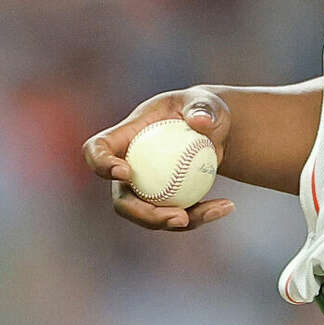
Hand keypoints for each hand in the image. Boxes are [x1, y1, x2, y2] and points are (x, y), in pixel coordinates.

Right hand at [82, 87, 235, 231]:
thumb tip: (201, 123)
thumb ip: (202, 109)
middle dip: (143, 214)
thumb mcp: (205, 103)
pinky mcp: (164, 204)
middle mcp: (127, 168)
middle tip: (178, 216)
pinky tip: (226, 206)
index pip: (97, 150)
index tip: (125, 172)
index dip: (101, 165)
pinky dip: (200, 216)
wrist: (214, 132)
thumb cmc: (202, 110)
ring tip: (210, 212)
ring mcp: (143, 191)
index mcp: (123, 137)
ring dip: (177, 221)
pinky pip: (177, 217)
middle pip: (122, 200)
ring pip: (150, 217)